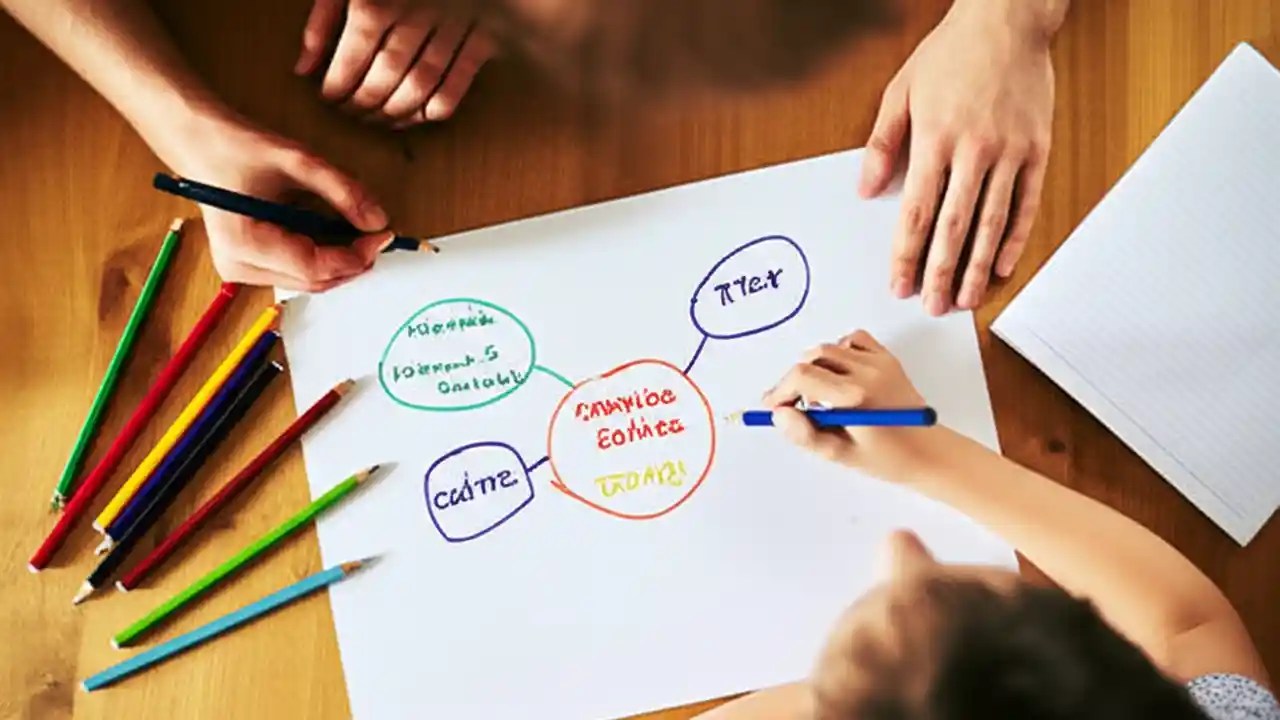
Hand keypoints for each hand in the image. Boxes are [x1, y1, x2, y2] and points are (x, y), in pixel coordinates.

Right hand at [164, 116, 390, 290]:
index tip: (384, 235)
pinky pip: (296, 271)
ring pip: (309, 280)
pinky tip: (331, 231)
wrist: (198, 142)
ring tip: (355, 229)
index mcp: (245, 245)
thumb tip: (379, 222)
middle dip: (352, 260)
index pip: (315, 268)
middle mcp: (239, 267)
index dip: (356, 256)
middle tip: (376, 232)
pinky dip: (322, 256)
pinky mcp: (247, 267)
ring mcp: (240, 271)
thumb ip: (342, 191)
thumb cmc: (239, 147)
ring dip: (339, 260)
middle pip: (315, 281)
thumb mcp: (297, 160)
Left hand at [295, 0, 496, 127]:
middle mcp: (414, 14)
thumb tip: (303, 69)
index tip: (329, 100)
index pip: (351, 61)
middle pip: (385, 78)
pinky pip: (457, 86)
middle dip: (364, 106)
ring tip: (378, 120)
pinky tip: (416, 116)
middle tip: (351, 116)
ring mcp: (453, 26)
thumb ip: (322, 18)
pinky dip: (435, 110)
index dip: (337, 89)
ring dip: (395, 113)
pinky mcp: (483, 36)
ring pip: (420, 86)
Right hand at [762, 330, 937, 479]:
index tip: (774, 406)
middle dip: (794, 381)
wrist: (928, 452)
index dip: (781, 391)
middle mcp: (867, 373)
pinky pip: (852, 340)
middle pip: (811, 360)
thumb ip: (805, 434)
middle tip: (793, 405)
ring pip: (828, 349)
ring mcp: (879, 362)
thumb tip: (779, 414)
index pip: (802, 377)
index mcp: (855, 397)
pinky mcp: (887, 358)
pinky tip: (839, 376)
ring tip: (819, 396)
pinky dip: (838, 352)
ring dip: (814, 367)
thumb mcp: (839, 454)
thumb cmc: (885, 458)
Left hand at [860, 0, 1063, 313]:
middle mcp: (974, 151)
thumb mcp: (900, 91)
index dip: (906, 254)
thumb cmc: (951, 53)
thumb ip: (882, 144)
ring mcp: (1010, 152)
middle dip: (939, 273)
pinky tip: (1003, 266)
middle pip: (953, 227)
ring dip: (976, 267)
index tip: (898, 283)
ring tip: (964, 299)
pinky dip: (1016, 239)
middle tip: (931, 306)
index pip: (915, 212)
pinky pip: (1027, 204)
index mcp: (935, 139)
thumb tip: (865, 190)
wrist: (1007, 20)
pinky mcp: (1037, 150)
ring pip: (991, 223)